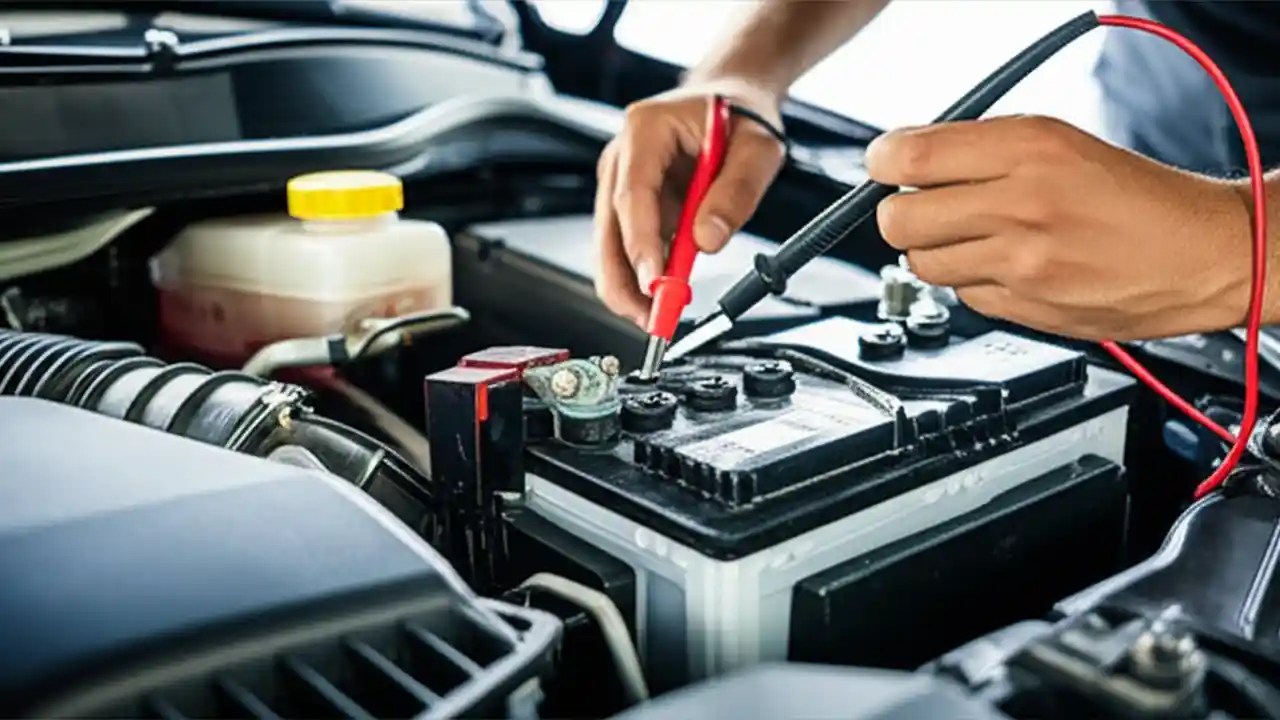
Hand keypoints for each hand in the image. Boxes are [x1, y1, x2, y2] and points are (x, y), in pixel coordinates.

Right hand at [593, 80, 786, 324]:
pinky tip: (657, 298)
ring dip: (629, 283)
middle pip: (609, 226)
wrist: (733, 100)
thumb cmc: (740, 117)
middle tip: (649, 317)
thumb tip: (708, 240)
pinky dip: (641, 274)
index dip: (640, 243)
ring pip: (611, 243)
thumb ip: (736, 192)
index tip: (654, 281)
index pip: (633, 194)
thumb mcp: (757, 149)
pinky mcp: (631, 204)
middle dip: (625, 278)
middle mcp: (623, 155)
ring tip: (656, 317)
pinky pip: (628, 245)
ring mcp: (622, 180)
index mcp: (646, 130)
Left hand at [865, 115, 1251, 340]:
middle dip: (900, 213)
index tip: (883, 166)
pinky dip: (971, 282)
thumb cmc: (1132, 194)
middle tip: (921, 207)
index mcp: (1028, 151)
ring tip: (971, 238)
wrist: (1198, 254)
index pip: (910, 157)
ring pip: (921, 265)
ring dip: (933, 251)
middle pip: (898, 221)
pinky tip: (1006, 266)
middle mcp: (1020, 206)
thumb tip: (905, 160)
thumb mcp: (1057, 141)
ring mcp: (1021, 264)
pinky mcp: (1024, 308)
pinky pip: (962, 296)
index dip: (883, 163)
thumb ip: (979, 149)